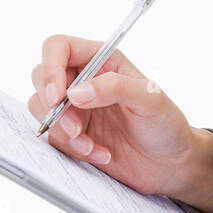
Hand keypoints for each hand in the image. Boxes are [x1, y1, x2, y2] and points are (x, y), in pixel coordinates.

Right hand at [27, 33, 197, 196]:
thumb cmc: (166, 124)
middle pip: (41, 79)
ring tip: (91, 146)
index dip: (50, 68)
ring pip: (43, 111)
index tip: (58, 97)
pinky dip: (73, 149)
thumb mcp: (150, 100)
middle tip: (77, 128)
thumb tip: (75, 92)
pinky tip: (100, 154)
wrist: (171, 163)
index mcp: (102, 61)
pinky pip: (54, 138)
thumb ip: (115, 87)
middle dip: (54, 108)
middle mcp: (84, 81)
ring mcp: (76, 108)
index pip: (58, 48)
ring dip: (63, 133)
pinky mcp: (73, 134)